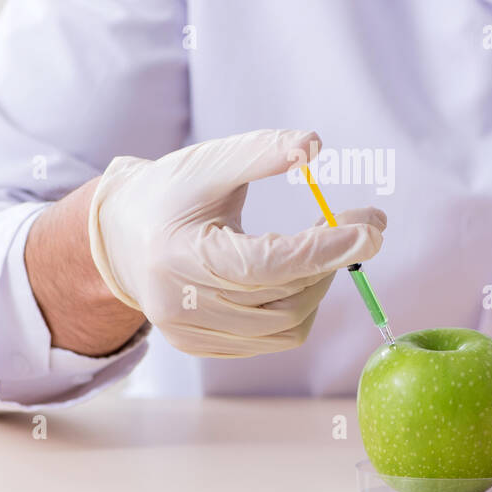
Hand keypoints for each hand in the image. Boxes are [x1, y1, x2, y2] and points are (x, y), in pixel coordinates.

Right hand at [89, 129, 384, 356]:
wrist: (119, 236)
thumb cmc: (168, 193)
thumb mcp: (209, 162)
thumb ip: (260, 152)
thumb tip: (313, 145)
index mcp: (179, 257)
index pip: (266, 265)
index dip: (323, 250)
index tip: (371, 230)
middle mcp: (181, 306)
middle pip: (284, 298)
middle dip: (333, 261)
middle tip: (363, 224)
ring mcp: (191, 334)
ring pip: (287, 325)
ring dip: (320, 284)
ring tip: (324, 245)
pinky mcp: (203, 347)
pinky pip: (274, 337)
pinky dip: (299, 304)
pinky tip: (298, 271)